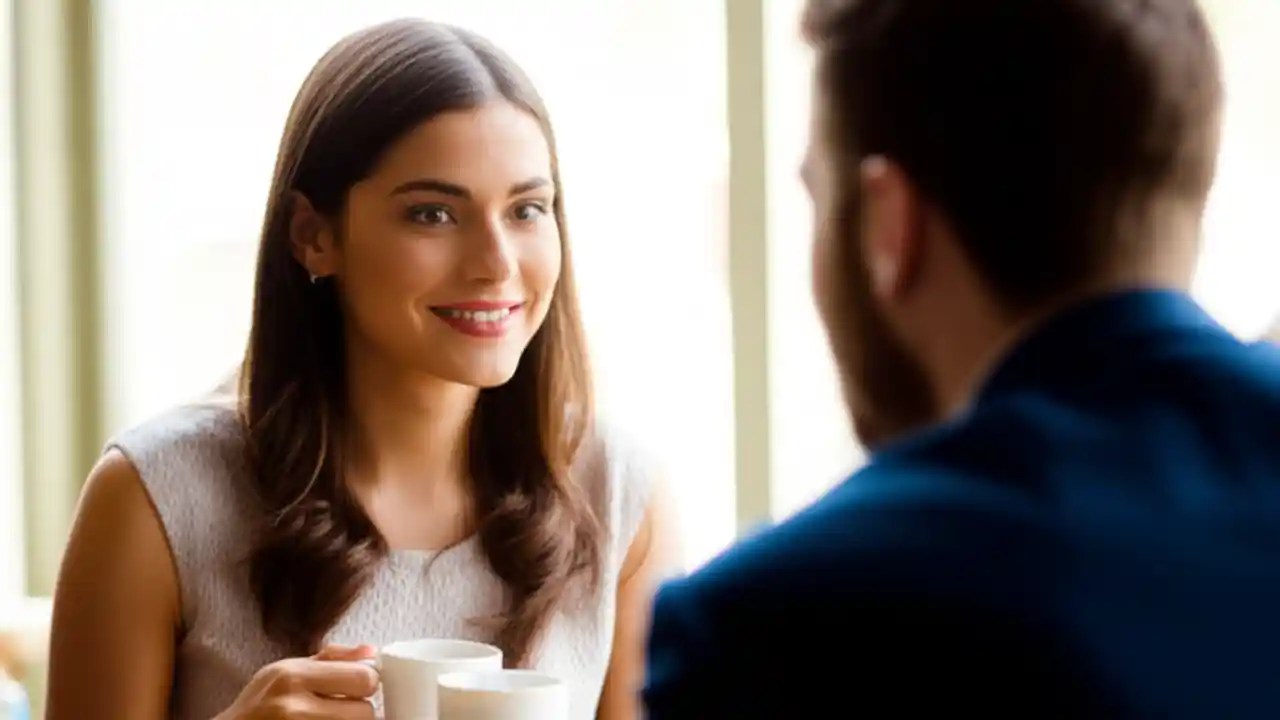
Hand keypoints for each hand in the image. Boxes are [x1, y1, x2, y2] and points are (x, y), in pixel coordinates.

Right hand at [215, 644, 378, 718]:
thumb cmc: (260, 705)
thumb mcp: (286, 670)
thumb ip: (331, 658)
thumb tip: (371, 652)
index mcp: (292, 677)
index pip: (363, 678)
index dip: (365, 682)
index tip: (357, 686)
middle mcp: (294, 708)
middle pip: (365, 711)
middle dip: (359, 709)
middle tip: (341, 707)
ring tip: (329, 718)